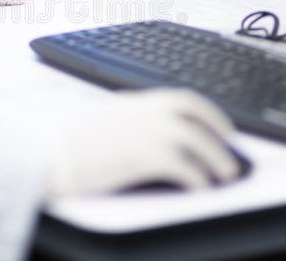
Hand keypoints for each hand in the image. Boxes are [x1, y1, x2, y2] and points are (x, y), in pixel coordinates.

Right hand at [48, 89, 238, 195]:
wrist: (54, 156)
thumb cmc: (74, 144)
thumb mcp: (108, 120)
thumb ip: (134, 119)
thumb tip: (157, 131)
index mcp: (137, 101)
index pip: (183, 99)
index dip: (208, 112)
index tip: (221, 126)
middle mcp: (146, 111)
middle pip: (196, 116)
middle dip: (219, 133)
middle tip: (231, 150)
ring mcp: (147, 131)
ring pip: (196, 140)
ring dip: (216, 158)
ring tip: (224, 174)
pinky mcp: (145, 156)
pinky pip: (184, 167)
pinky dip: (197, 178)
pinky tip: (198, 188)